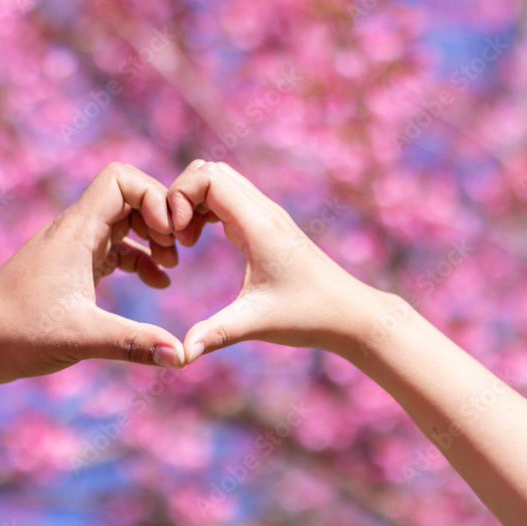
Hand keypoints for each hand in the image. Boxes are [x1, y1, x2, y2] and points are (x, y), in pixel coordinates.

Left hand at [0, 162, 185, 386]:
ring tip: (170, 268)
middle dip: (159, 218)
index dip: (154, 197)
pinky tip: (155, 283)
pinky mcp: (69, 268)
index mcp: (75, 232)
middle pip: (128, 196)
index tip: (168, 236)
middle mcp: (73, 232)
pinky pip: (113, 249)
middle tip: (176, 254)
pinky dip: (137, 259)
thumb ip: (134, 343)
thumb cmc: (15, 333)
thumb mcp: (82, 337)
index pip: (121, 179)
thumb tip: (183, 356)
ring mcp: (71, 249)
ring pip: (121, 222)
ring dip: (150, 238)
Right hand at [166, 160, 384, 362]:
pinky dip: (205, 208)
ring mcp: (266, 214)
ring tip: (185, 240)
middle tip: (176, 237)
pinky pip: (228, 196)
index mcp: (259, 224)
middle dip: (181, 195)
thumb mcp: (256, 324)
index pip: (207, 177)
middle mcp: (263, 210)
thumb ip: (215, 334)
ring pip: (218, 179)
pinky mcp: (266, 224)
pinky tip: (200, 240)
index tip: (177, 236)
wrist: (349, 314)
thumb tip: (180, 356)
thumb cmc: (308, 316)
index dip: (180, 197)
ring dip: (192, 201)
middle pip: (209, 170)